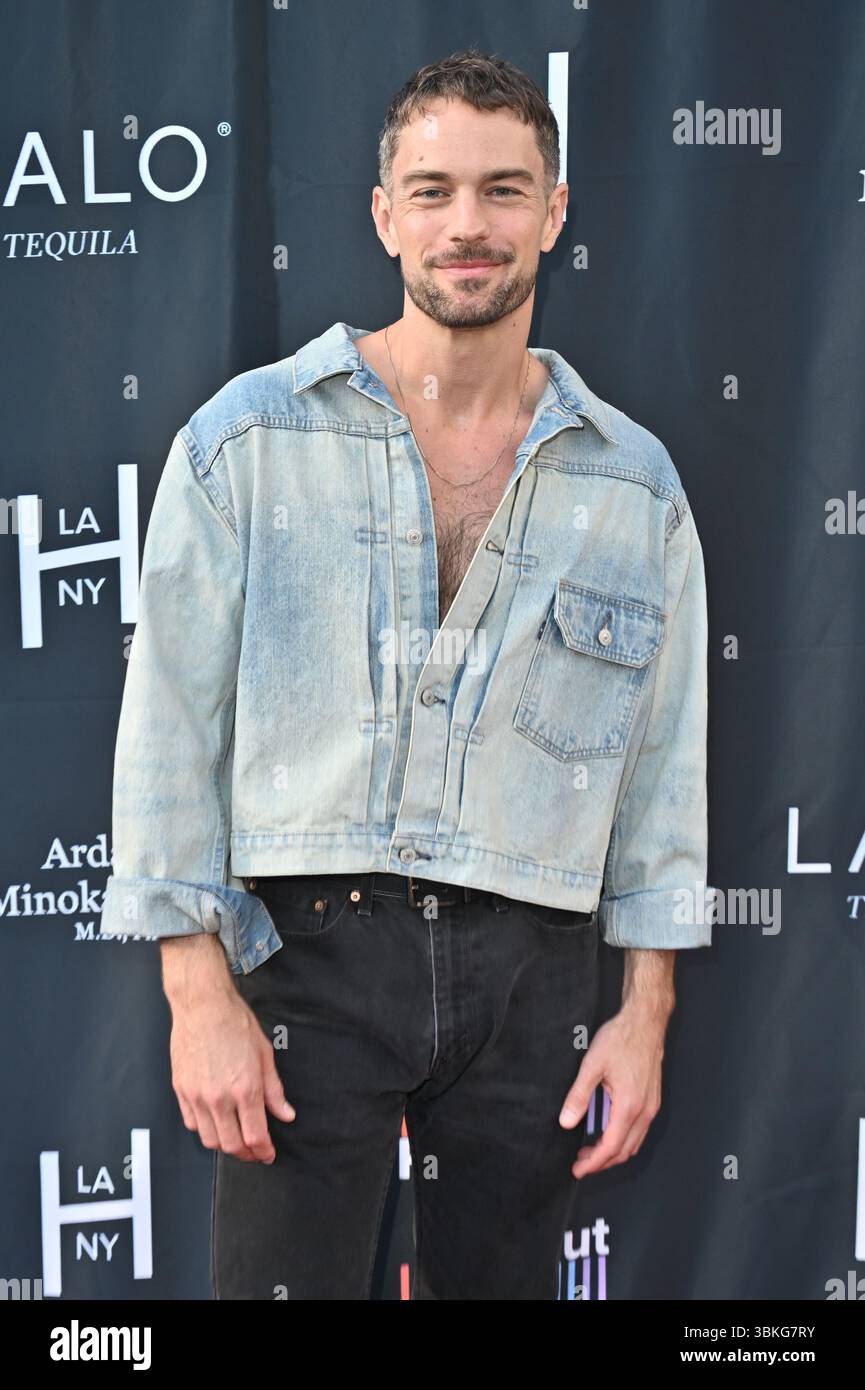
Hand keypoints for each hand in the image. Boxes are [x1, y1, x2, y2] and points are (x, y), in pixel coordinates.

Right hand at [167, 971, 295, 1163]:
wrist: (203, 1006)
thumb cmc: (235, 1023)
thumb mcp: (264, 1055)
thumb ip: (274, 1090)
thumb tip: (285, 1114)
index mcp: (245, 1089)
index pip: (256, 1136)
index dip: (264, 1152)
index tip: (268, 1154)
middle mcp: (219, 1098)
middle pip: (232, 1145)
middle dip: (247, 1154)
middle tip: (255, 1152)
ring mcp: (197, 1096)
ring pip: (210, 1140)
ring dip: (225, 1146)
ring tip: (236, 1140)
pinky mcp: (181, 1091)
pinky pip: (192, 1124)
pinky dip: (205, 1130)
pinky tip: (215, 1123)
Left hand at [557, 1004, 667, 1177]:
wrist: (646, 1021)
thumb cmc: (621, 1038)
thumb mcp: (593, 1064)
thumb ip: (579, 1096)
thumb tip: (566, 1122)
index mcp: (629, 1105)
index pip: (611, 1147)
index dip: (594, 1163)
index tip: (578, 1170)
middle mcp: (644, 1111)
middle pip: (625, 1150)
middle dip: (602, 1161)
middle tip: (580, 1162)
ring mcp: (651, 1106)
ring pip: (634, 1143)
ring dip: (613, 1152)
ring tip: (590, 1150)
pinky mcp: (653, 1100)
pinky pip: (640, 1130)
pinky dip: (624, 1139)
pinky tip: (607, 1132)